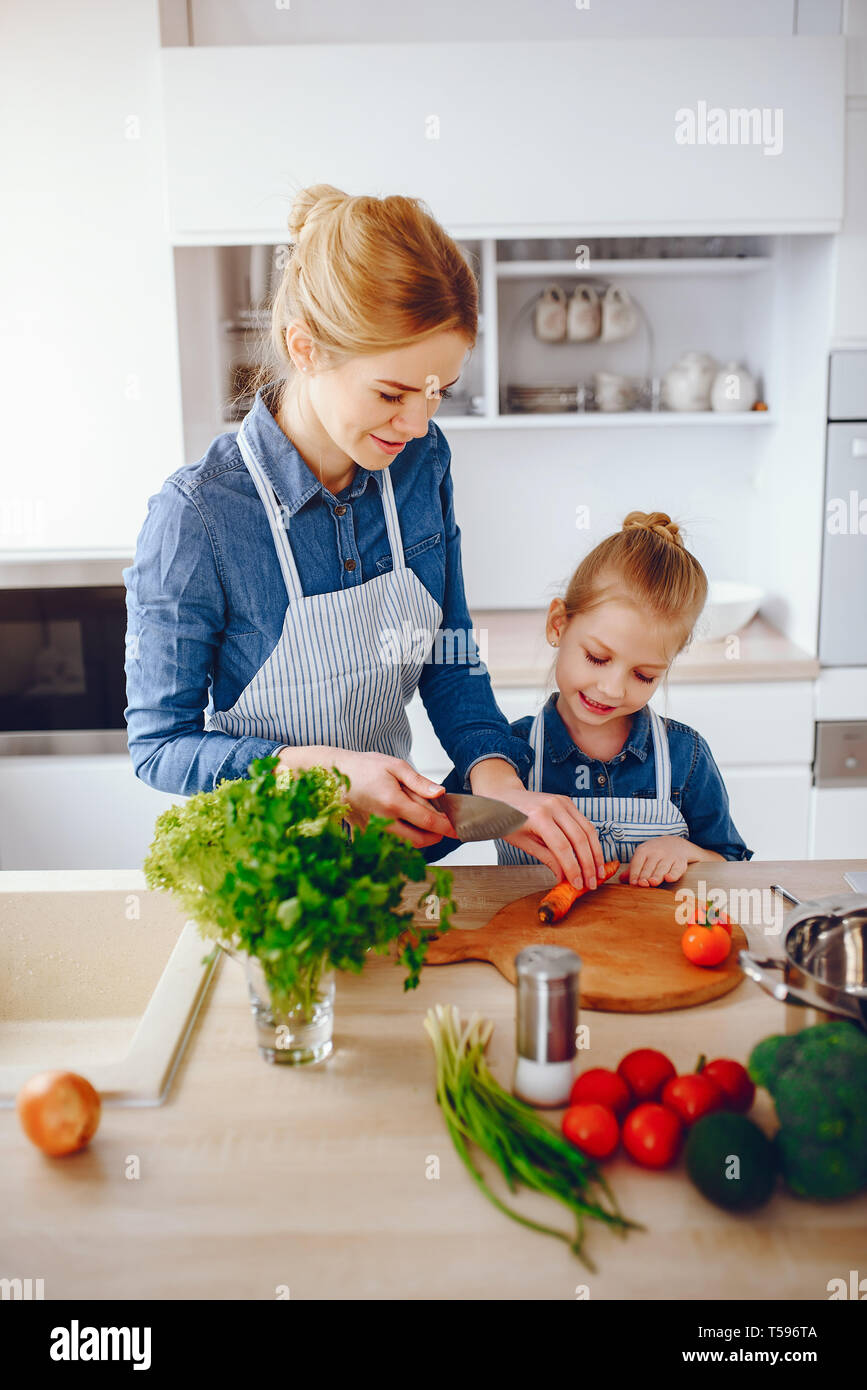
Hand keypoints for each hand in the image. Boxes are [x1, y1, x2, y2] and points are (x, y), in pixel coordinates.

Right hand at [323, 750, 453, 849]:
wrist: (334, 774)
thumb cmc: (363, 767)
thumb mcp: (395, 766)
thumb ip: (419, 782)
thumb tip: (440, 793)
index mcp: (393, 803)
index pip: (428, 822)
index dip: (446, 827)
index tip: (457, 829)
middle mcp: (383, 821)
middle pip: (419, 840)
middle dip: (436, 836)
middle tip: (444, 825)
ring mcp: (374, 830)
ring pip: (405, 843)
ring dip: (420, 835)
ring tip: (423, 817)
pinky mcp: (367, 834)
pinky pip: (392, 840)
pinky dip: (404, 834)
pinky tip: (405, 819)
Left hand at [494, 787, 605, 888]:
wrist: (505, 797)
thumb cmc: (509, 820)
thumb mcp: (524, 843)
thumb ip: (546, 858)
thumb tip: (564, 877)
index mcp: (539, 816)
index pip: (562, 846)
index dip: (573, 868)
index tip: (577, 884)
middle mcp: (554, 806)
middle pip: (579, 838)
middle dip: (588, 864)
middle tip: (591, 883)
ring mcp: (563, 802)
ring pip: (588, 830)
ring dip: (596, 854)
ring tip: (598, 873)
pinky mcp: (568, 802)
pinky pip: (585, 824)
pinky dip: (591, 842)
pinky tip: (593, 857)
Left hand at [619, 836, 690, 886]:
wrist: (676, 843)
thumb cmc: (655, 853)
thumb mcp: (643, 856)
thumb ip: (633, 869)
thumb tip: (621, 879)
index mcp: (644, 850)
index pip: (637, 862)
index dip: (635, 873)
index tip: (633, 883)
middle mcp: (657, 852)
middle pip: (649, 866)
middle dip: (645, 875)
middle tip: (641, 884)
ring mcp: (669, 856)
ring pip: (662, 868)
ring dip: (657, 875)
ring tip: (652, 882)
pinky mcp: (681, 861)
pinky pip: (677, 869)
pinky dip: (673, 874)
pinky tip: (668, 878)